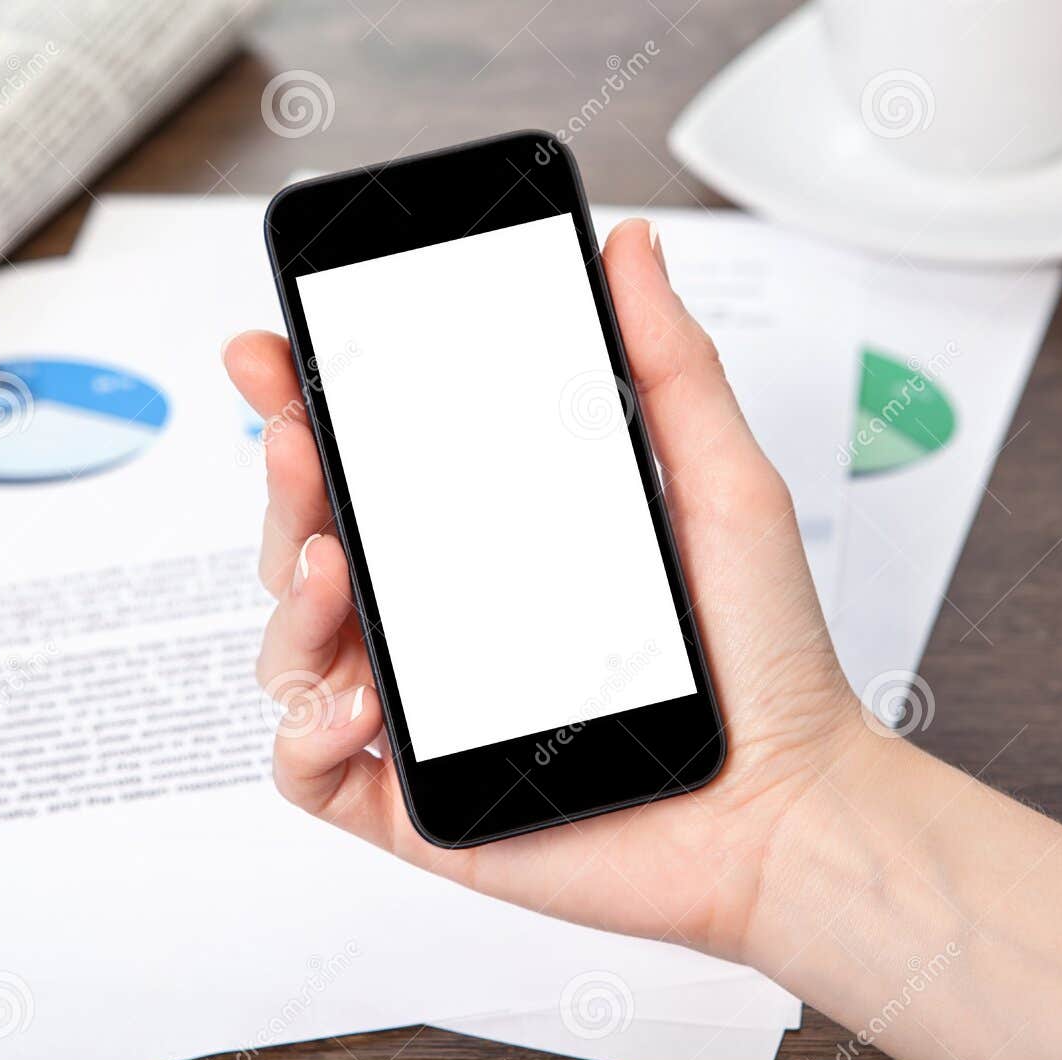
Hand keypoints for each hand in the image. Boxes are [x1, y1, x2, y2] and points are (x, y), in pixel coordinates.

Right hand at [223, 218, 864, 962]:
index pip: (372, 467)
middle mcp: (445, 622)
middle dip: (284, 488)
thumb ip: (668, 364)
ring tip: (340, 572)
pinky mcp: (416, 802)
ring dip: (289, 600)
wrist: (787, 807)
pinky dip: (307, 729)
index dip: (304, 406)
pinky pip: (309, 768)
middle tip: (301, 444)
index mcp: (492, 545)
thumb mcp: (720, 485)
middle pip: (309, 544)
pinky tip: (362, 702)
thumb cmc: (764, 660)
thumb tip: (630, 250)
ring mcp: (423, 712)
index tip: (274, 353)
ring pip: (293, 645)